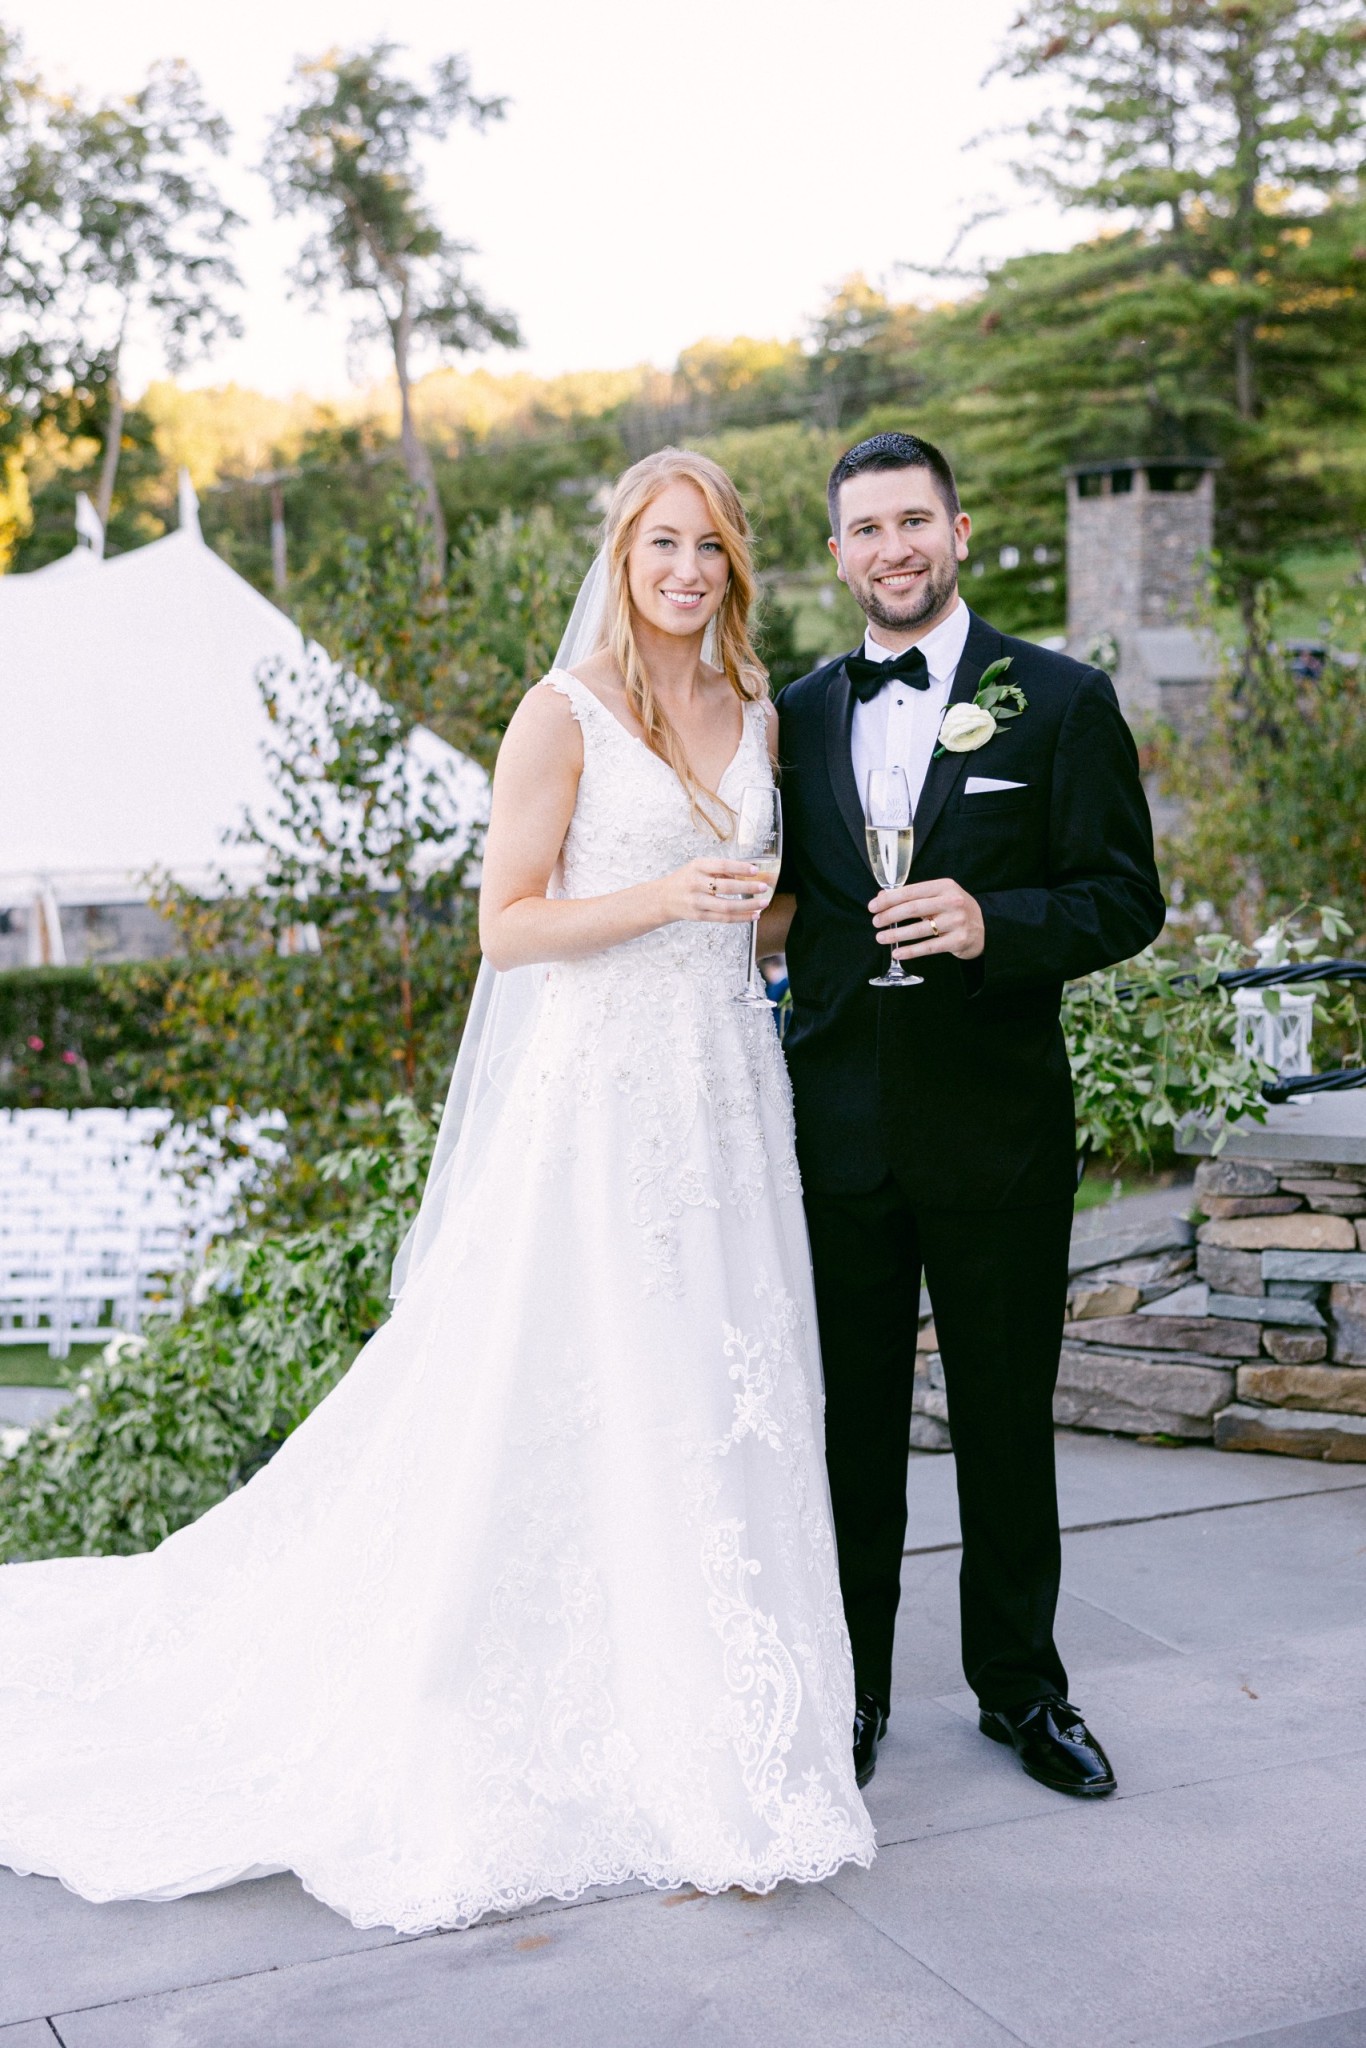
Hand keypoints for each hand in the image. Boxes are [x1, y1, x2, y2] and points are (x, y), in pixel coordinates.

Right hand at [658, 857, 775, 925]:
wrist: (663, 899)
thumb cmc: (685, 880)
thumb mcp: (698, 867)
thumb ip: (720, 870)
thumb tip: (746, 874)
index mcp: (697, 867)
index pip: (721, 865)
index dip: (740, 868)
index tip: (756, 870)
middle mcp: (695, 884)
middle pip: (726, 887)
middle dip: (748, 888)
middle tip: (764, 887)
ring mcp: (697, 902)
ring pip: (726, 906)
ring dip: (748, 905)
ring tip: (763, 903)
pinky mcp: (699, 916)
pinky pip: (724, 918)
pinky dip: (741, 917)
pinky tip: (753, 915)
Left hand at [870, 879, 984, 961]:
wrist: (983, 929)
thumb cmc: (955, 910)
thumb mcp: (939, 896)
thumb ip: (913, 896)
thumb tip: (883, 897)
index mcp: (945, 886)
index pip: (912, 891)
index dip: (890, 899)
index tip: (874, 906)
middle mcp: (952, 902)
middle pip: (914, 908)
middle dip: (890, 916)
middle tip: (876, 922)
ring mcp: (956, 922)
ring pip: (919, 929)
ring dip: (896, 934)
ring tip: (881, 937)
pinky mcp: (958, 941)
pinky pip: (929, 947)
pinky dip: (911, 950)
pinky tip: (897, 952)